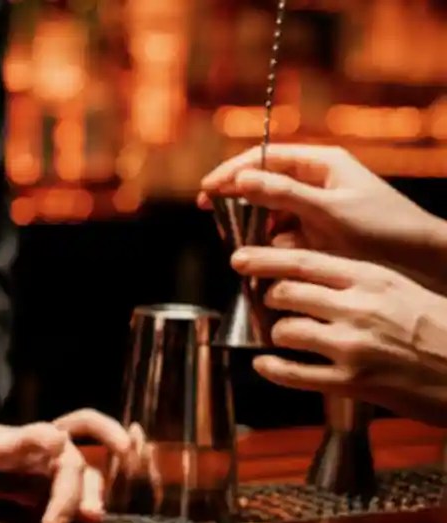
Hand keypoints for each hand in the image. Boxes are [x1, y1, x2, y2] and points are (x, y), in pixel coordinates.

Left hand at [0, 404, 131, 522]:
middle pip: (63, 461)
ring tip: (92, 520)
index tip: (53, 440)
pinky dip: (97, 490)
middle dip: (66, 492)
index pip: (19, 437)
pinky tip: (99, 517)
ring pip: (80, 469)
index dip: (36, 438)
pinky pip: (83, 477)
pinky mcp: (47, 478)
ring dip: (90, 491)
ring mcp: (42, 462)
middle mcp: (29, 448)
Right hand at [198, 144, 446, 294]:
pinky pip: (284, 234)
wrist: (421, 259)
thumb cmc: (383, 228)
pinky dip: (274, 246)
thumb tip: (241, 179)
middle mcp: (315, 181)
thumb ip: (283, 194)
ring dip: (257, 229)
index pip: (264, 157)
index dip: (232, 172)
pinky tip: (272, 259)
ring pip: (270, 213)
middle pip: (262, 184)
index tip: (206, 190)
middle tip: (215, 218)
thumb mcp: (329, 211)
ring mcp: (316, 207)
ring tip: (249, 247)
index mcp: (321, 163)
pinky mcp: (318, 231)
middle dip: (239, 203)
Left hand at [232, 246, 446, 424]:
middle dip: (272, 298)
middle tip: (270, 301)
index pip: (304, 261)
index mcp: (371, 278)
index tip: (239, 258)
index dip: (266, 259)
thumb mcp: (401, 289)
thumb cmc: (438, 326)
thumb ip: (360, 281)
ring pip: (286, 330)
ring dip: (278, 333)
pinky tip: (265, 365)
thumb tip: (315, 276)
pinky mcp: (352, 381)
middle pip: (287, 293)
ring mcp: (352, 346)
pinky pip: (294, 372)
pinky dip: (273, 368)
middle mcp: (357, 308)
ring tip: (284, 335)